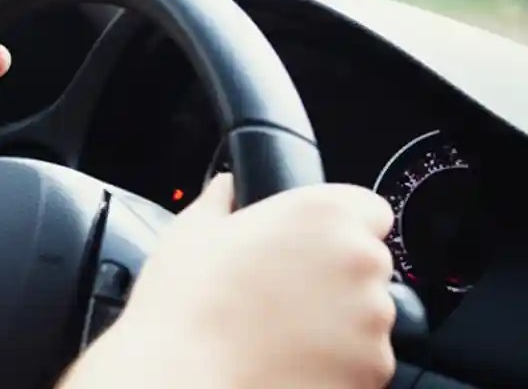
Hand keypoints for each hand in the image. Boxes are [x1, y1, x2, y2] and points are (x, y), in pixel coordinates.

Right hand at [61, 175, 396, 388]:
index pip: (369, 209)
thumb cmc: (185, 303)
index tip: (311, 245)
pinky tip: (289, 358)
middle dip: (336, 276)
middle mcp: (361, 262)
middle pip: (368, 264)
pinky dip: (337, 361)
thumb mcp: (193, 231)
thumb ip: (224, 199)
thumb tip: (229, 188)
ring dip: (338, 320)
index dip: (340, 227)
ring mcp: (373, 322)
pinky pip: (363, 360)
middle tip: (283, 292)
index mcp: (324, 214)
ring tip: (280, 331)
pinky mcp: (373, 371)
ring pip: (367, 315)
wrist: (184, 377)